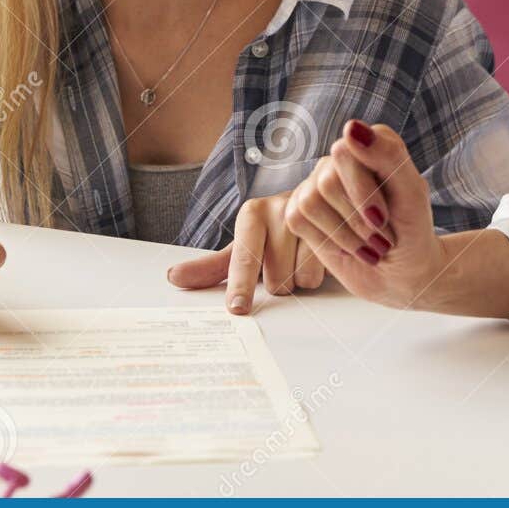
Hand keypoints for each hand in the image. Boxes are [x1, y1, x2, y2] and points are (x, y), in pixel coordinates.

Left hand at [167, 192, 328, 313]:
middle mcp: (280, 208)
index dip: (241, 286)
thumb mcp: (244, 246)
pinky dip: (320, 271)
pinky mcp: (336, 223)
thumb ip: (212, 266)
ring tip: (302, 256)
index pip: (243, 259)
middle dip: (279, 280)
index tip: (238, 308)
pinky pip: (323, 271)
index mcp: (252, 213)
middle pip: (276, 279)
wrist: (318, 199)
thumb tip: (172, 278)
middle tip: (282, 261)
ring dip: (300, 277)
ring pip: (301, 279)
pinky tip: (319, 253)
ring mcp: (311, 215)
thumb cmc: (275, 231)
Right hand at [282, 120, 449, 309]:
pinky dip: (328, 242)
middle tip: (381, 236)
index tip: (385, 218)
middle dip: (357, 220)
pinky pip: (298, 219)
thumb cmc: (413, 229)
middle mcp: (341, 158)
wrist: (404, 272)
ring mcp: (318, 183)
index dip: (364, 192)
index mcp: (372, 142)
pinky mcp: (302, 210)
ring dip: (345, 235)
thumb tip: (351, 128)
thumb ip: (388, 155)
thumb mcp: (412, 194)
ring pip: (311, 202)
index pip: (347, 152)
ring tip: (368, 243)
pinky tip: (349, 247)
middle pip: (328, 182)